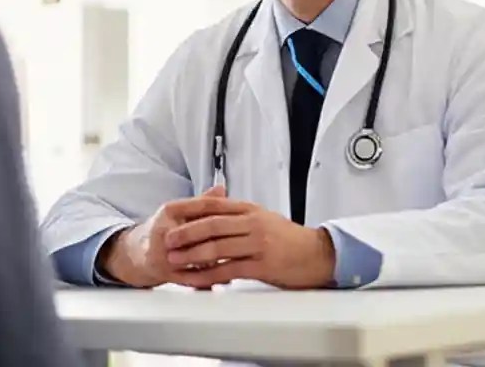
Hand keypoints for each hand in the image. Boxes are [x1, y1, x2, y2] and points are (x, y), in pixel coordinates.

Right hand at [99, 186, 242, 287]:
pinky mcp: (166, 273)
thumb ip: (203, 201)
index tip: (243, 217)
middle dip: (223, 237)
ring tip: (240, 260)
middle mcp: (164, 231)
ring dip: (219, 260)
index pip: (201, 207)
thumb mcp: (182, 211)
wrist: (139, 254)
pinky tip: (226, 278)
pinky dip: (210, 279)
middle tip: (245, 239)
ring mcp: (163, 254)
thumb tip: (223, 188)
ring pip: (197, 256)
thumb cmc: (165, 230)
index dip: (224, 212)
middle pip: (200, 233)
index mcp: (169, 211)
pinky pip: (191, 277)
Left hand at [161, 200, 336, 289]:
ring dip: (192, 254)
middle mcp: (253, 223)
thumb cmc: (290, 239)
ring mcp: (258, 244)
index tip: (174, 217)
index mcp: (251, 210)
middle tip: (168, 240)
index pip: (216, 205)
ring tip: (175, 260)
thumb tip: (215, 211)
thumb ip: (240, 215)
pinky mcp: (262, 265)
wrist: (317, 254)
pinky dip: (209, 276)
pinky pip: (229, 270)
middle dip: (186, 233)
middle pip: (212, 225)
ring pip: (217, 248)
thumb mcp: (265, 218)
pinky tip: (197, 280)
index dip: (192, 211)